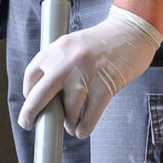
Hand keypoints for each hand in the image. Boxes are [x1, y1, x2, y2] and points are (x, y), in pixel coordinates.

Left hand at [19, 7, 161, 137]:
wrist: (133, 31)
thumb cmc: (105, 40)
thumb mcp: (74, 44)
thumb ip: (59, 63)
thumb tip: (50, 94)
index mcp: (58, 48)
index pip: (32, 75)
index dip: (29, 93)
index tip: (31, 102)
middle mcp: (68, 61)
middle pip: (41, 95)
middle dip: (32, 113)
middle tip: (29, 123)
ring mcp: (87, 74)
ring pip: (69, 108)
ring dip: (69, 122)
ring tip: (71, 126)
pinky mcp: (106, 85)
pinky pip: (91, 113)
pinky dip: (85, 126)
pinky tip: (83, 131)